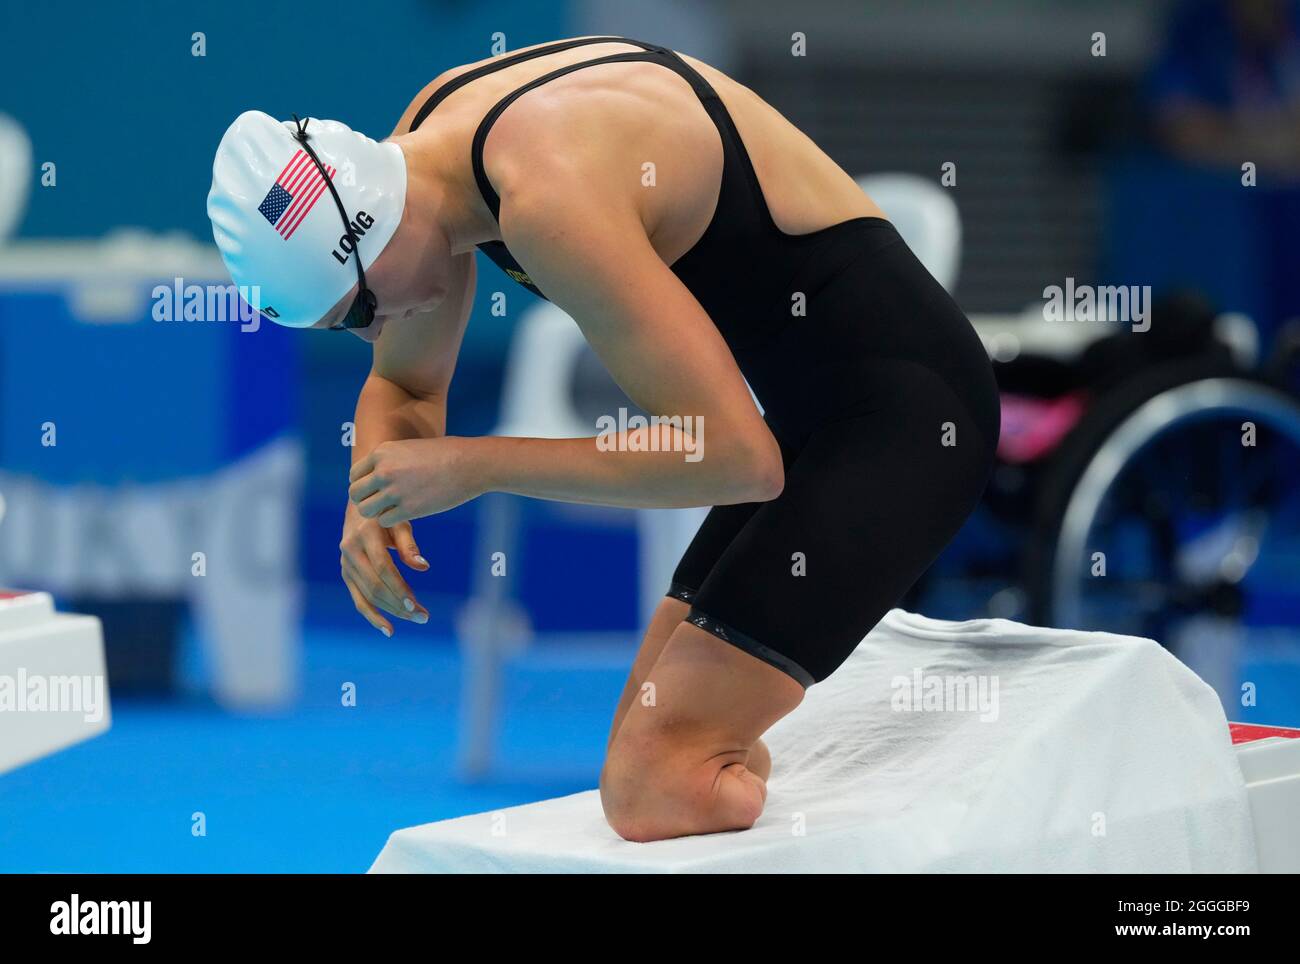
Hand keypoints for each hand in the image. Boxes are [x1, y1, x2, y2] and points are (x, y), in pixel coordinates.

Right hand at [339, 502, 429, 635]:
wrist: (361, 507)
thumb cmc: (387, 514)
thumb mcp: (400, 522)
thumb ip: (409, 545)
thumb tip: (423, 567)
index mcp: (365, 534)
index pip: (383, 567)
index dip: (398, 587)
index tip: (415, 604)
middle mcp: (350, 550)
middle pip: (375, 585)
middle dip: (399, 604)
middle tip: (424, 616)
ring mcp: (345, 564)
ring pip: (367, 595)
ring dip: (392, 612)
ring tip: (416, 618)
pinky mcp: (346, 574)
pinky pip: (358, 599)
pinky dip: (372, 616)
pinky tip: (389, 629)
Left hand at [348, 438, 481, 525]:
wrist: (470, 463)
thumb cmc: (446, 454)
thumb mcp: (410, 448)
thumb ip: (390, 460)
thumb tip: (378, 475)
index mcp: (382, 453)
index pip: (354, 475)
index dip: (363, 485)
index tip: (374, 491)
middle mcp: (383, 471)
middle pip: (355, 494)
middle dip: (365, 501)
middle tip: (380, 504)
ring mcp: (395, 491)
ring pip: (366, 510)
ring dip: (376, 513)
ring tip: (391, 511)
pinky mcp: (408, 509)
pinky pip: (384, 521)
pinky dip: (391, 521)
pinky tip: (404, 515)